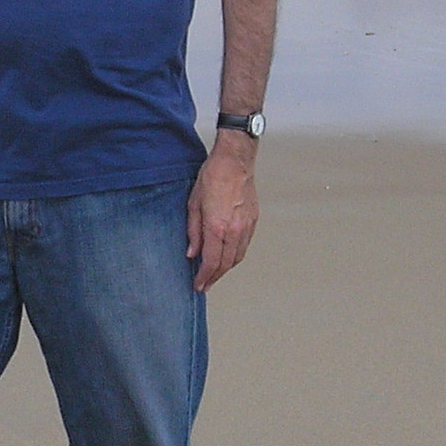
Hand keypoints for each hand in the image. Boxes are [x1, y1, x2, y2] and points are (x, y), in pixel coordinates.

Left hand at [186, 140, 258, 289]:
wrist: (234, 161)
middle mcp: (234, 230)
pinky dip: (235, 255)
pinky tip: (227, 256)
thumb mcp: (193, 204)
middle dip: (214, 277)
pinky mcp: (253, 220)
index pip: (211, 262)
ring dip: (226, 269)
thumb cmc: (212, 177)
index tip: (198, 285)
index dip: (204, 277)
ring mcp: (246, 226)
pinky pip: (244, 245)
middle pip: (226, 264)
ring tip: (214, 274)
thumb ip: (193, 232)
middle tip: (205, 284)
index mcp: (217, 227)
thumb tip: (192, 253)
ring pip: (237, 257)